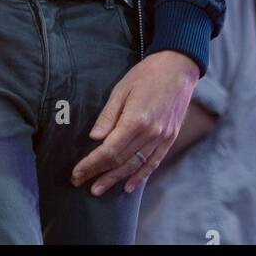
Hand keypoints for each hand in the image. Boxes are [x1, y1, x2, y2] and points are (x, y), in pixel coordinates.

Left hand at [70, 50, 199, 195]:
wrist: (178, 67)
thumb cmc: (147, 74)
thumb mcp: (122, 88)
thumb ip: (108, 116)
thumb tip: (95, 138)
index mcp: (135, 119)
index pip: (109, 150)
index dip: (91, 163)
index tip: (77, 172)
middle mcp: (150, 133)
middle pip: (120, 161)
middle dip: (98, 173)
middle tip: (81, 183)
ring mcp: (162, 137)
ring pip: (135, 166)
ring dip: (116, 179)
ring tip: (99, 189)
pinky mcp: (170, 138)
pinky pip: (154, 162)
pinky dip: (141, 176)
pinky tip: (129, 186)